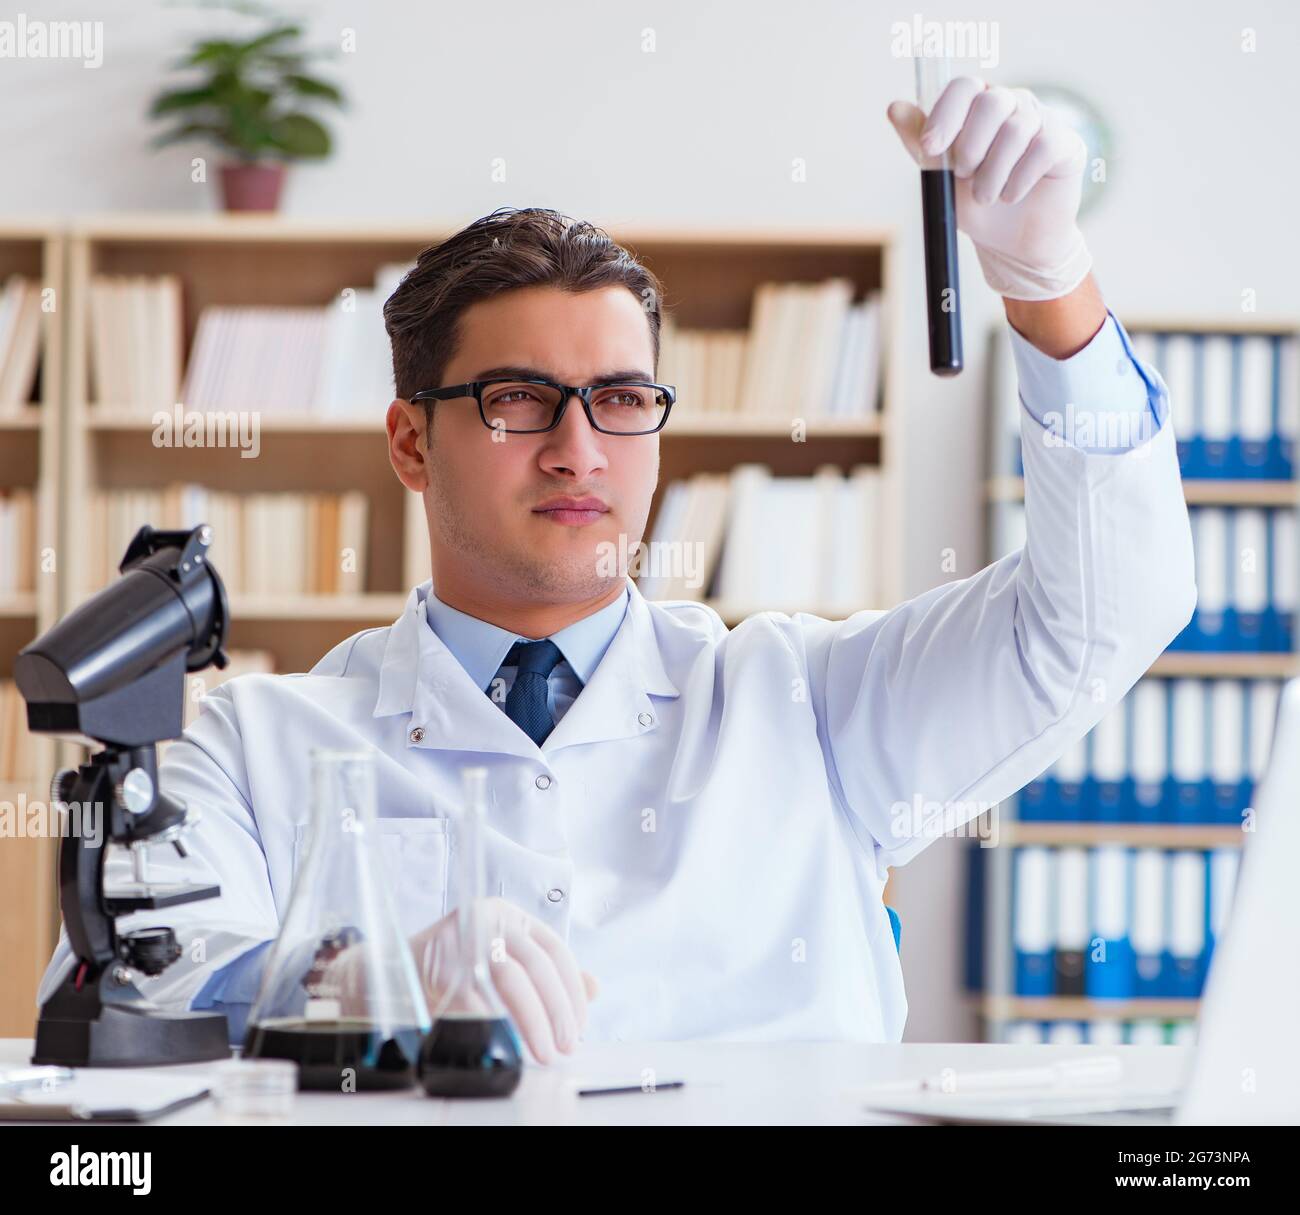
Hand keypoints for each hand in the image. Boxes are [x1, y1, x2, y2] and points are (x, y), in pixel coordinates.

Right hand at [409, 897, 598, 1064]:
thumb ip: (548, 974)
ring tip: (542, 1051)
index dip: (571, 992)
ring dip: (530, 1020)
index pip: (555, 950)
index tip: (577, 1027)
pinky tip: (505, 1042)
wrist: (399, 969)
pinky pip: (473, 996)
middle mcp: (490, 918)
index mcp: (512, 916)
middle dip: (554, 1011)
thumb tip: (594, 987)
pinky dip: (493, 1022)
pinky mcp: (439, 960)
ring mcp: (464, 936)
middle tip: (563, 1047)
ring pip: (509, 978)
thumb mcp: (508, 960)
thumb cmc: (461, 967)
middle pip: (534, 965)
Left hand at [887, 77, 1091, 300]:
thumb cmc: (977, 205)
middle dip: (970, 146)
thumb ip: (921, 144)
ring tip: (986, 197)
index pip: (964, 87)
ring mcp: (1043, 121)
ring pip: (1016, 129)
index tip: (931, 148)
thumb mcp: (941, 177)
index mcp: (980, 107)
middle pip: (992, 102)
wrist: (1012, 243)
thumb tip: (894, 107)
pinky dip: (1019, 180)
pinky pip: (1043, 148)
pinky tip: (1011, 196)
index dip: (945, 114)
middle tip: (964, 177)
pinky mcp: (1066, 144)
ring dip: (992, 173)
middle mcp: (1014, 105)